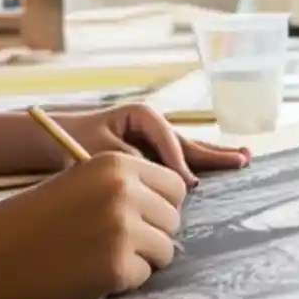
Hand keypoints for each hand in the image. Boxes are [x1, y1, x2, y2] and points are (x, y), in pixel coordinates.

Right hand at [0, 153, 186, 298]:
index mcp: (118, 164)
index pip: (174, 185)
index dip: (162, 204)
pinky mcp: (118, 266)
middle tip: (119, 240)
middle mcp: (125, 192)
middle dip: (153, 232)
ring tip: (104, 254)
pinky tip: (93, 270)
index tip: (144, 215)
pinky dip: (124, 278)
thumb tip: (176, 202)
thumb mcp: (86, 180)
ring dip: (142, 256)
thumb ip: (129, 185)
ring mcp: (124, 230)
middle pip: (173, 218)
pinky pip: (144, 275)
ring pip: (165, 248)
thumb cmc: (42, 216)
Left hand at [52, 104, 250, 185]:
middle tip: (242, 159)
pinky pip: (180, 159)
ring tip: (244, 157)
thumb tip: (157, 175)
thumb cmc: (73, 140)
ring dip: (215, 156)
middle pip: (189, 142)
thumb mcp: (98, 149)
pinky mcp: (153, 153)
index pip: (169, 140)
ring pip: (190, 149)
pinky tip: (222, 164)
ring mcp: (156, 139)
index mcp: (143, 116)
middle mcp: (155, 125)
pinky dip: (199, 164)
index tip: (188, 183)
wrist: (54, 138)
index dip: (179, 161)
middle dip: (214, 153)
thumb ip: (128, 160)